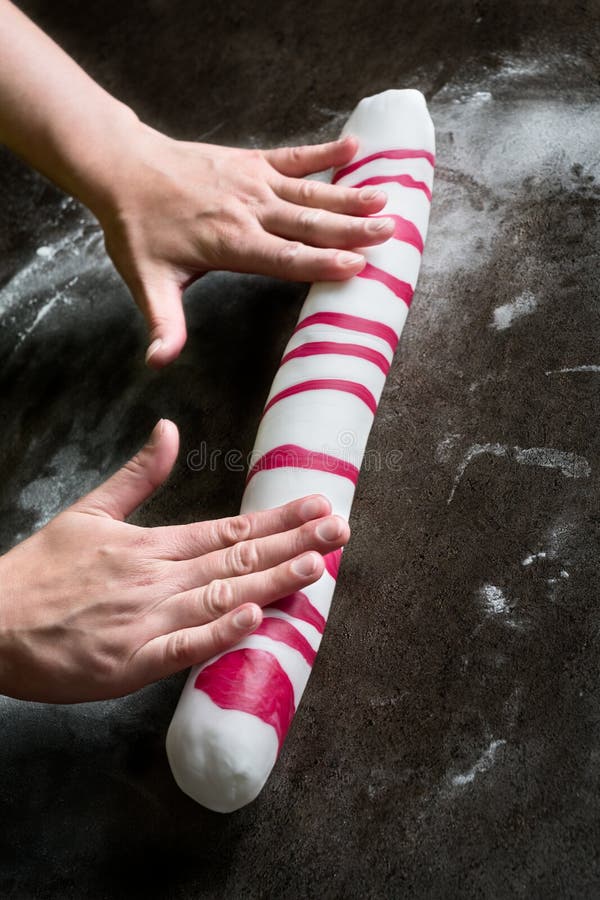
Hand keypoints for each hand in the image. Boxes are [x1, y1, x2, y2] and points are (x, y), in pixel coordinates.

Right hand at [0, 420, 348, 702]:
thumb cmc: (42, 572)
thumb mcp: (89, 512)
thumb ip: (136, 475)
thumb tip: (168, 431)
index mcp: (152, 546)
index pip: (230, 529)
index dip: (279, 520)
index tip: (319, 506)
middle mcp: (157, 578)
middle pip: (236, 559)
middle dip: (295, 544)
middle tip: (341, 530)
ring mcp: (146, 620)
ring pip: (220, 597)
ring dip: (271, 581)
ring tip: (317, 565)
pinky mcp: (129, 662)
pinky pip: (182, 648)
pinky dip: (217, 632)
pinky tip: (253, 619)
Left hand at [96, 127, 392, 367]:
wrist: (123, 169)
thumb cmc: (138, 229)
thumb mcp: (147, 281)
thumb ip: (164, 322)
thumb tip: (159, 361)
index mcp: (232, 244)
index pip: (285, 258)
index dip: (322, 263)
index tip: (358, 266)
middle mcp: (249, 211)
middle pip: (309, 224)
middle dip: (351, 229)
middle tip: (390, 234)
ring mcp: (253, 183)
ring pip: (309, 192)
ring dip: (349, 195)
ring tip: (386, 199)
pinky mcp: (251, 162)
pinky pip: (293, 156)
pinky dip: (323, 152)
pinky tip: (354, 147)